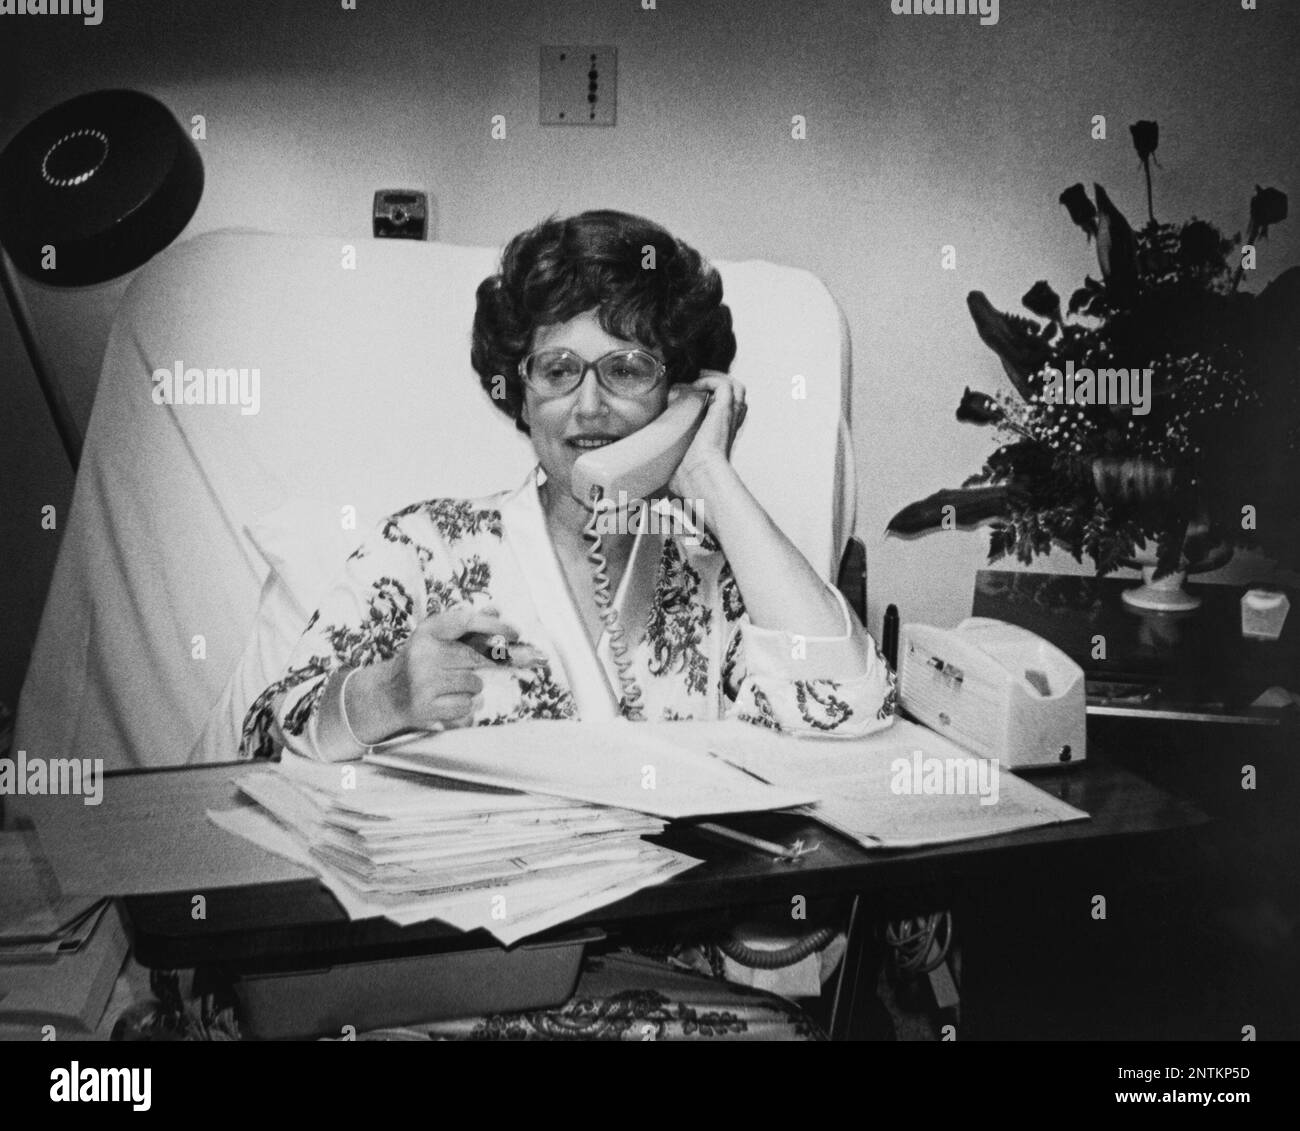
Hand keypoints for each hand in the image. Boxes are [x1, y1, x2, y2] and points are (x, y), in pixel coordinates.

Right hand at [347, 606, 533, 741]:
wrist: (387, 694)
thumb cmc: (422, 660)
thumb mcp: (437, 637)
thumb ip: (467, 624)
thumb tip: (497, 609)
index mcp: (428, 631)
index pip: (465, 622)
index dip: (494, 626)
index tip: (516, 633)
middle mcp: (423, 654)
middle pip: (476, 656)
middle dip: (503, 659)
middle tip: (534, 658)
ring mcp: (423, 682)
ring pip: (474, 682)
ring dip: (474, 685)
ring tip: (455, 683)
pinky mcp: (426, 707)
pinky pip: (466, 705)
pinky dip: (466, 704)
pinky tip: (449, 699)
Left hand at [668, 371, 746, 495]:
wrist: (700, 478)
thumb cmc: (690, 482)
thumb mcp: (674, 470)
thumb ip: (662, 470)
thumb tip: (640, 485)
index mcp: (719, 436)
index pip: (725, 411)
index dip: (710, 400)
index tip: (687, 396)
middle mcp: (727, 425)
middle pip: (735, 396)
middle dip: (715, 385)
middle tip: (694, 385)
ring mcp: (728, 417)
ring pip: (735, 388)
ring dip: (715, 380)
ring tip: (697, 382)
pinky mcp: (724, 411)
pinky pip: (725, 386)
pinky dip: (711, 381)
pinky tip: (695, 387)